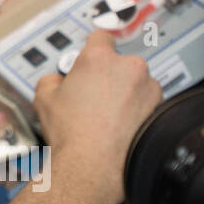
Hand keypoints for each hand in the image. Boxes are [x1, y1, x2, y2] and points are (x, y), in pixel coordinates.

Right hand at [33, 31, 162, 203]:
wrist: (94, 166)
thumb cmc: (71, 134)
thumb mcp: (44, 98)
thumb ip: (51, 79)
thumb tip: (58, 80)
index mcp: (98, 58)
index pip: (100, 37)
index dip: (93, 47)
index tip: (92, 59)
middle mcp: (128, 67)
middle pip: (119, 62)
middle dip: (109, 75)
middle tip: (94, 95)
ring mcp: (148, 87)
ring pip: (136, 82)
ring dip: (127, 91)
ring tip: (109, 115)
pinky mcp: (160, 108)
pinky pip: (148, 101)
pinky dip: (139, 109)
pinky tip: (123, 125)